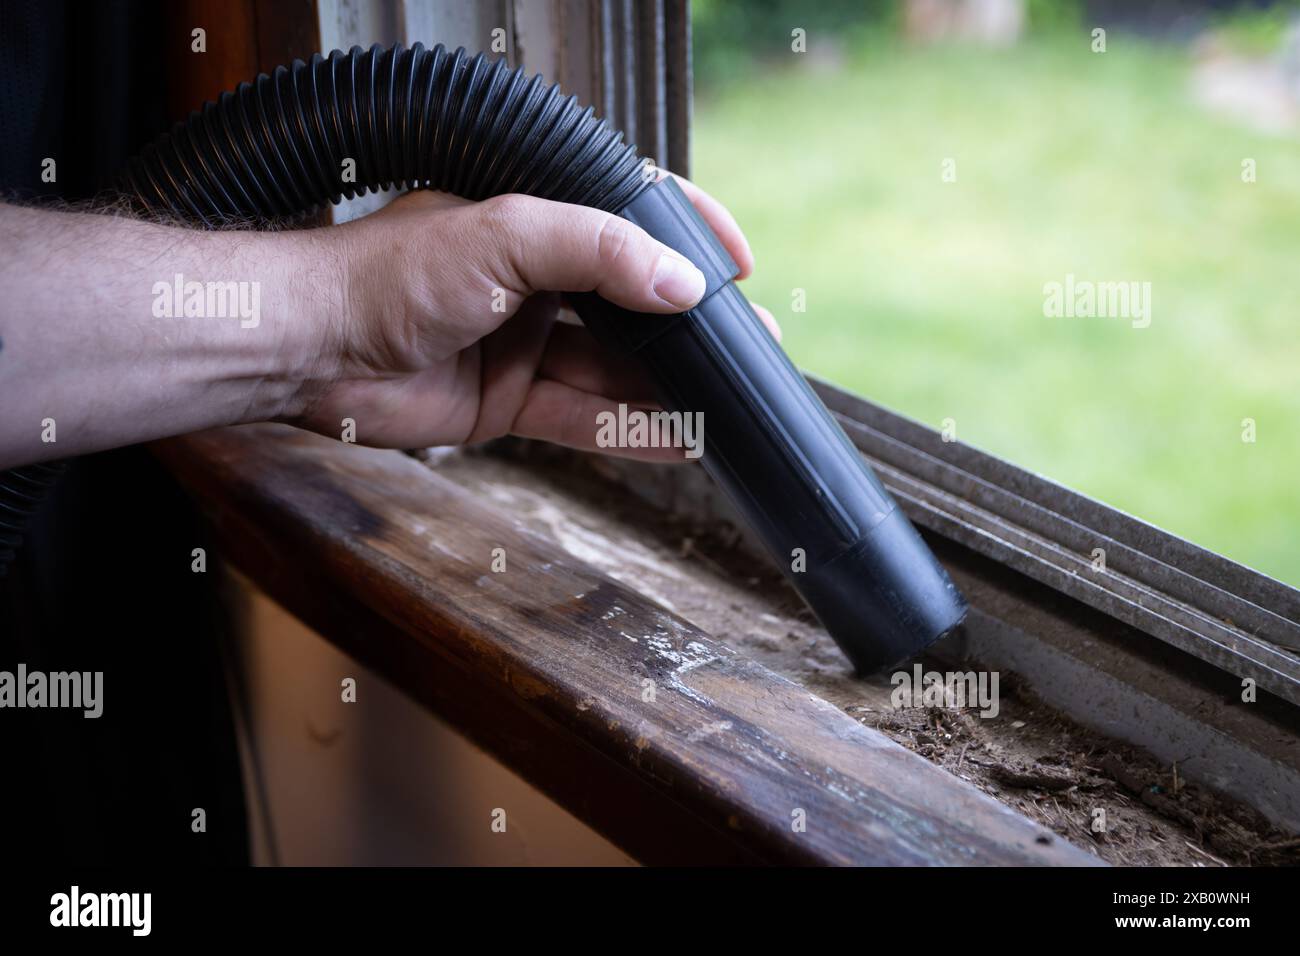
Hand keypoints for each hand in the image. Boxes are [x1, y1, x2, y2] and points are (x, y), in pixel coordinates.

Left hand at [290, 175, 777, 460]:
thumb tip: (683, 282)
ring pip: (611, 371)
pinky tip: (680, 440)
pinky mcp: (505, 405)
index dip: (686, 238)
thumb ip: (599, 251)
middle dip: (688, 329)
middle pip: (630, 307)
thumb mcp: (505, 235)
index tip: (736, 263)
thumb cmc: (388, 274)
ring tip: (729, 402)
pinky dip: (629, 433)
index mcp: (532, 224)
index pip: (628, 220)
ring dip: (667, 388)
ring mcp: (521, 346)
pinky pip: (581, 420)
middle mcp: (532, 284)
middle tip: (748, 347)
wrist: (311, 350)